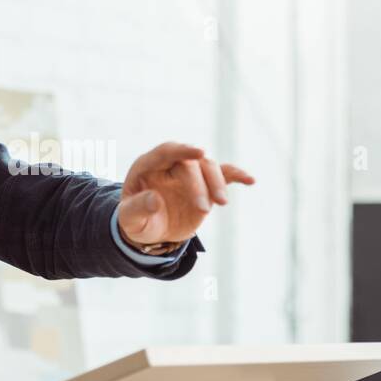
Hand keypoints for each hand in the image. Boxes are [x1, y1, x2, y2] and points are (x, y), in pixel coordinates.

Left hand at [116, 142, 254, 246]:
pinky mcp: (206, 184)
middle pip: (191, 163)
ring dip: (217, 183)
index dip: (182, 150)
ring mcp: (190, 173)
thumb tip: (154, 200)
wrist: (151, 229)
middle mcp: (171, 164)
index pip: (167, 151)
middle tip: (204, 209)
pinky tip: (250, 180)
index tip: (200, 152)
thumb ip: (138, 209)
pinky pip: (224, 174)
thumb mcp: (129, 219)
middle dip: (200, 184)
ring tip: (222, 203)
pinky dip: (237, 176)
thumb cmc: (137, 220)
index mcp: (148, 165)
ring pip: (209, 168)